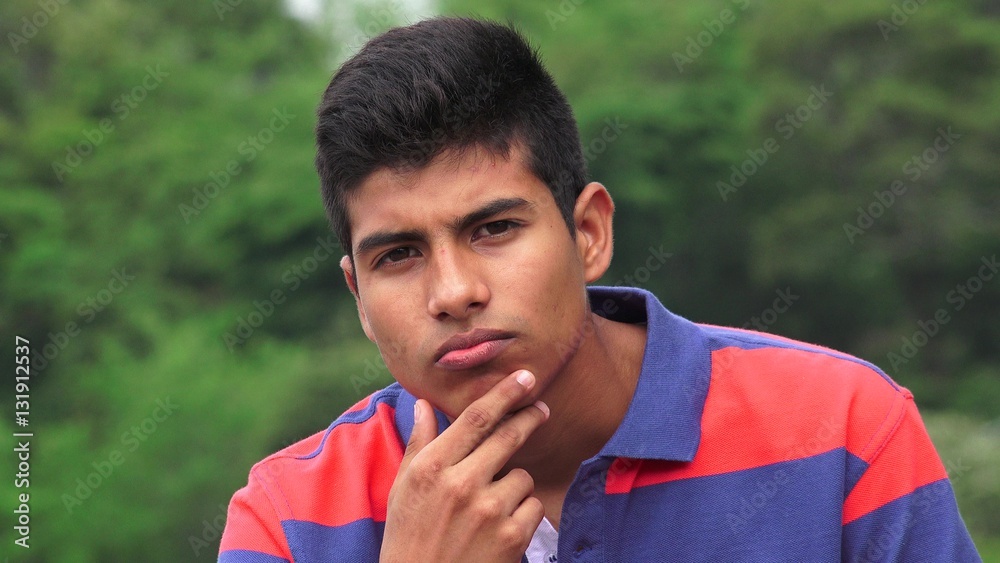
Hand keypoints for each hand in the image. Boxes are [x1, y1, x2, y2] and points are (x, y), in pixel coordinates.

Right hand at [379, 370, 549, 562]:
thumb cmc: (409, 537)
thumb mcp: (403, 488)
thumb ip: (420, 443)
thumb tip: (424, 403)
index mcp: (432, 468)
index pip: (475, 418)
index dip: (504, 393)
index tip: (524, 377)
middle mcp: (461, 484)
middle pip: (507, 435)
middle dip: (529, 417)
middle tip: (540, 409)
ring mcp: (488, 511)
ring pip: (522, 476)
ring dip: (513, 484)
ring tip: (490, 507)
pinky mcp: (512, 537)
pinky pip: (533, 506)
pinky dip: (522, 514)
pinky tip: (500, 528)